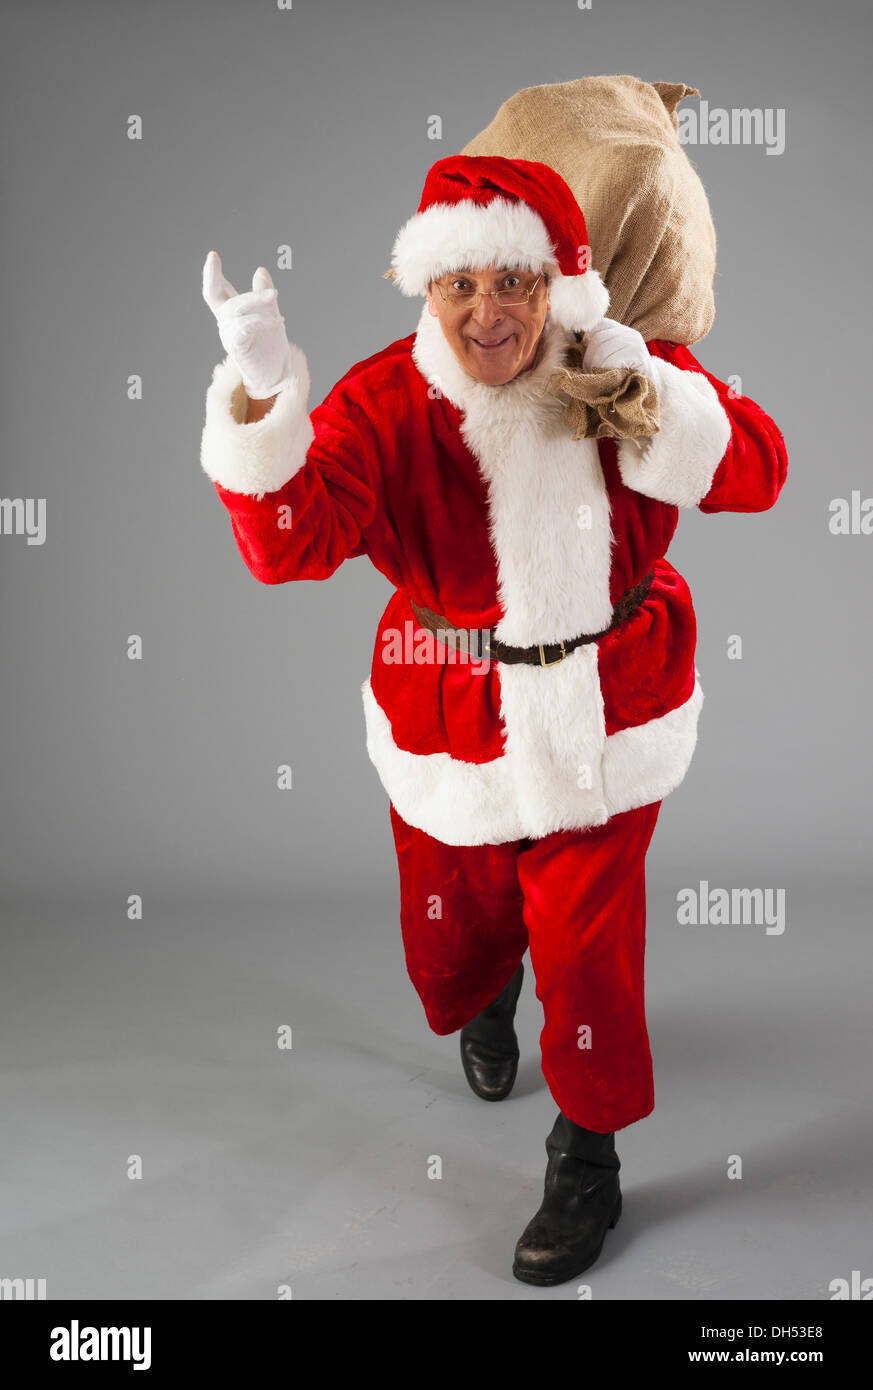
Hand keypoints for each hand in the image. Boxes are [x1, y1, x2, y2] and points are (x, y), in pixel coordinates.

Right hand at [202, 250, 293, 398]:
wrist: (276, 373)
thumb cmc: (269, 345)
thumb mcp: (270, 313)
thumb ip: (264, 294)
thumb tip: (260, 270)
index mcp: (232, 313)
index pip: (217, 291)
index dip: (212, 274)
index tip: (212, 255)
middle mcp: (226, 323)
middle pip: (218, 298)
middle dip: (225, 283)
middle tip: (247, 278)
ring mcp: (229, 336)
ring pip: (234, 311)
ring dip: (256, 305)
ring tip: (277, 310)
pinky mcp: (237, 349)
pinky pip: (240, 330)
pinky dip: (255, 322)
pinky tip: (271, 321)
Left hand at [580, 318, 654, 379]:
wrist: (649, 387)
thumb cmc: (625, 374)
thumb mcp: (613, 356)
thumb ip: (601, 347)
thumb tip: (579, 344)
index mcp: (622, 331)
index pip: (599, 325)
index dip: (588, 339)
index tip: (587, 354)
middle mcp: (629, 333)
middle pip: (598, 338)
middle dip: (588, 357)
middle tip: (588, 371)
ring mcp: (634, 343)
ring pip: (602, 349)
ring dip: (594, 366)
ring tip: (596, 376)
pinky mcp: (638, 355)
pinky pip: (612, 359)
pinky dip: (605, 370)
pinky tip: (607, 377)